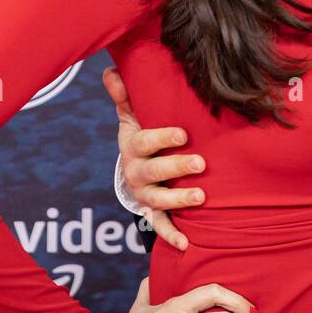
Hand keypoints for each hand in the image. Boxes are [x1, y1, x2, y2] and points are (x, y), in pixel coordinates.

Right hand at [104, 65, 203, 250]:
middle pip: (154, 172)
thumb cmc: (141, 135)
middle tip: (200, 164)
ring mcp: (145, 194)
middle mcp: (136, 172)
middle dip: (176, 167)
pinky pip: (160, 225)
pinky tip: (186, 243)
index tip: (184, 134)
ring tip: (201, 197)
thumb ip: (125, 95)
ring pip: (158, 200)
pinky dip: (171, 235)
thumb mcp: (132, 115)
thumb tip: (111, 69)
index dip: (162, 138)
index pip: (145, 142)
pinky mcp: (153, 211)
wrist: (136, 166)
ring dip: (178, 200)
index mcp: (133, 146)